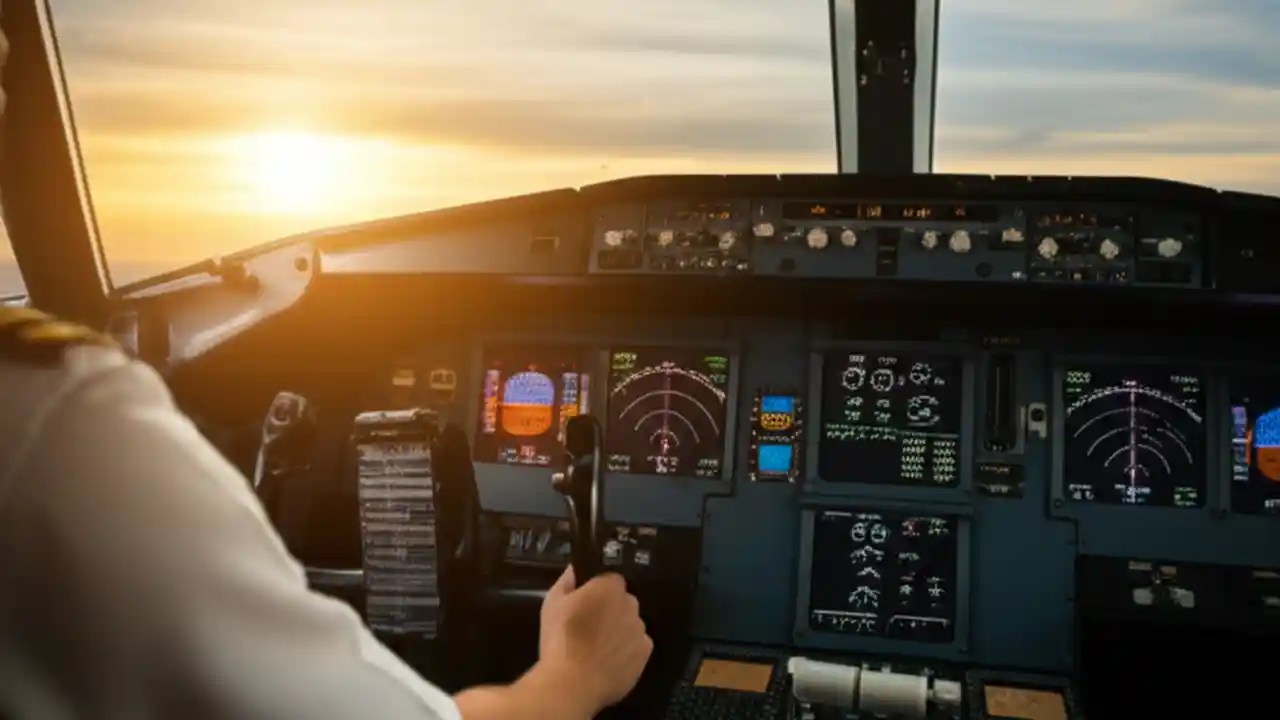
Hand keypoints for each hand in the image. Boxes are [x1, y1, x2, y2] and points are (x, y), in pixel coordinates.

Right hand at [535, 566, 652, 715]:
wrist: (572, 683)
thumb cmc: (560, 639)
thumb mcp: (552, 603)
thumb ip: (566, 581)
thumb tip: (574, 568)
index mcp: (609, 587)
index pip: (610, 580)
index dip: (598, 591)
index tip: (585, 604)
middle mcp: (631, 605)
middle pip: (623, 602)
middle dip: (611, 610)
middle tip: (590, 627)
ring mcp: (640, 630)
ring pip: (631, 624)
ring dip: (619, 630)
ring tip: (598, 648)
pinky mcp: (644, 654)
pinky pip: (637, 646)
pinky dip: (627, 651)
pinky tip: (608, 661)